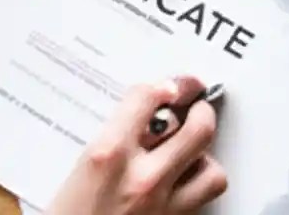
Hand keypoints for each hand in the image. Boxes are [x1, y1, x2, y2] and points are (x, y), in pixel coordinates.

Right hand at [47, 78, 227, 214]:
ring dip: (205, 154)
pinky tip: (187, 179)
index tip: (170, 85)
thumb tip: (143, 112)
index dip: (163, 86)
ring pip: (211, 166)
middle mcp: (140, 178)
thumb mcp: (77, 169)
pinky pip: (205, 197)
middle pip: (196, 127)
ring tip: (191, 149)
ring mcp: (161, 205)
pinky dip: (201, 183)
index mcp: (106, 156)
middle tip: (194, 108)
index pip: (146, 98)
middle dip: (200, 111)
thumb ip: (112, 137)